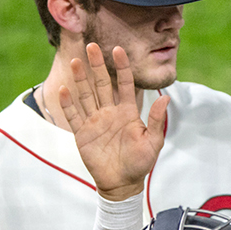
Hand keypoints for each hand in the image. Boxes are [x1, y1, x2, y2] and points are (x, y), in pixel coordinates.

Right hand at [60, 43, 168, 201]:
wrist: (122, 183)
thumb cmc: (140, 163)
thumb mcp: (153, 142)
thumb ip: (157, 120)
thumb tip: (166, 99)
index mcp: (127, 112)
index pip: (124, 84)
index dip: (121, 67)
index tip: (118, 50)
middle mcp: (110, 113)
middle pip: (101, 84)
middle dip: (96, 65)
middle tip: (92, 46)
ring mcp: (94, 122)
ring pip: (86, 95)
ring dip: (80, 79)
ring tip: (75, 61)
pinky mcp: (82, 134)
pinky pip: (73, 116)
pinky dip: (68, 103)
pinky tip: (64, 90)